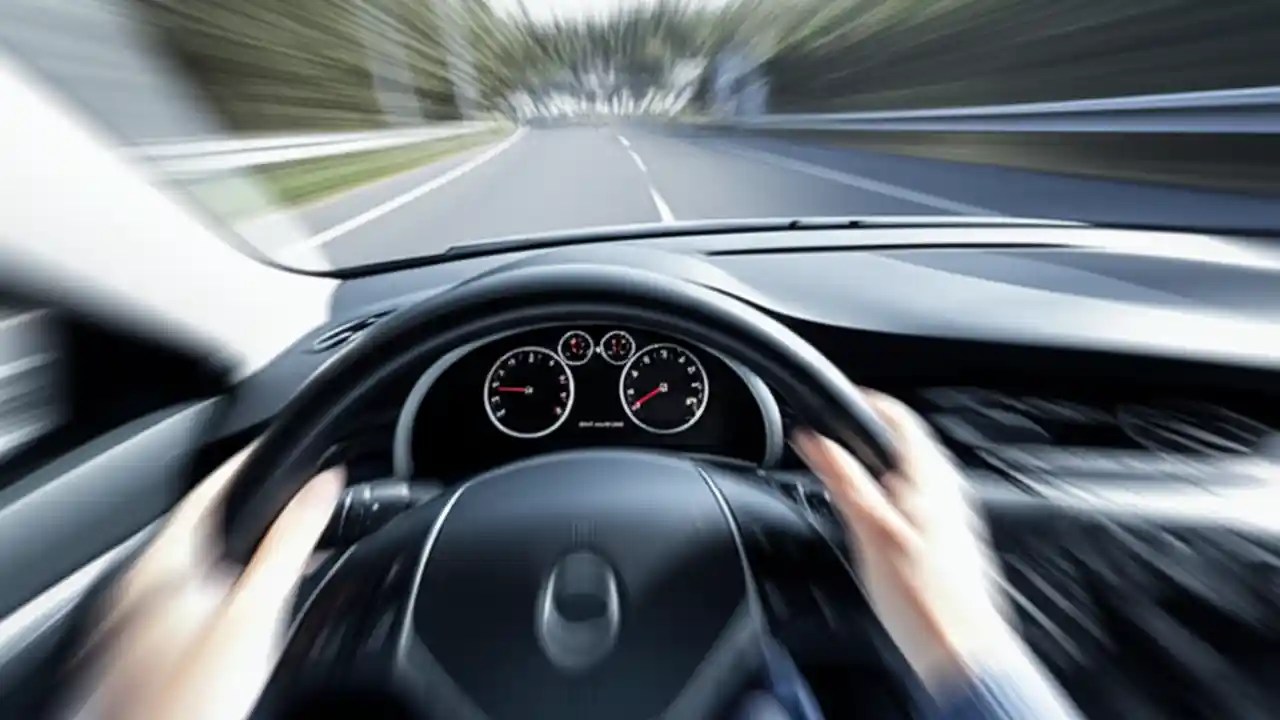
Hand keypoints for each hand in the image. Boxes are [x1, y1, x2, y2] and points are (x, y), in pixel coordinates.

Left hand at [65, 446, 342, 719]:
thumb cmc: (202, 696)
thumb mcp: (260, 607)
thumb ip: (293, 539)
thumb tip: (323, 485)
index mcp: (158, 564)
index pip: (206, 489)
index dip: (246, 463)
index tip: (276, 446)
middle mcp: (137, 587)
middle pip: (205, 527)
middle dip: (254, 512)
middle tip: (297, 501)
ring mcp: (137, 621)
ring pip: (201, 566)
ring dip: (245, 555)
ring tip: (289, 556)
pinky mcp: (148, 649)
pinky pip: (195, 599)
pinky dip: (229, 588)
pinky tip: (257, 608)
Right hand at [792, 392, 1022, 694]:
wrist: (963, 654)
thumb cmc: (924, 601)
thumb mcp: (870, 532)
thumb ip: (844, 480)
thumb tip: (816, 440)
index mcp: (932, 477)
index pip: (900, 417)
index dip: (865, 403)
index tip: (836, 403)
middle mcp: (949, 491)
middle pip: (906, 444)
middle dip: (868, 435)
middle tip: (832, 440)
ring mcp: (954, 517)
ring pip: (912, 473)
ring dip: (879, 466)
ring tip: (847, 475)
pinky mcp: (951, 542)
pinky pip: (918, 502)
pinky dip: (891, 495)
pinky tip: (875, 521)